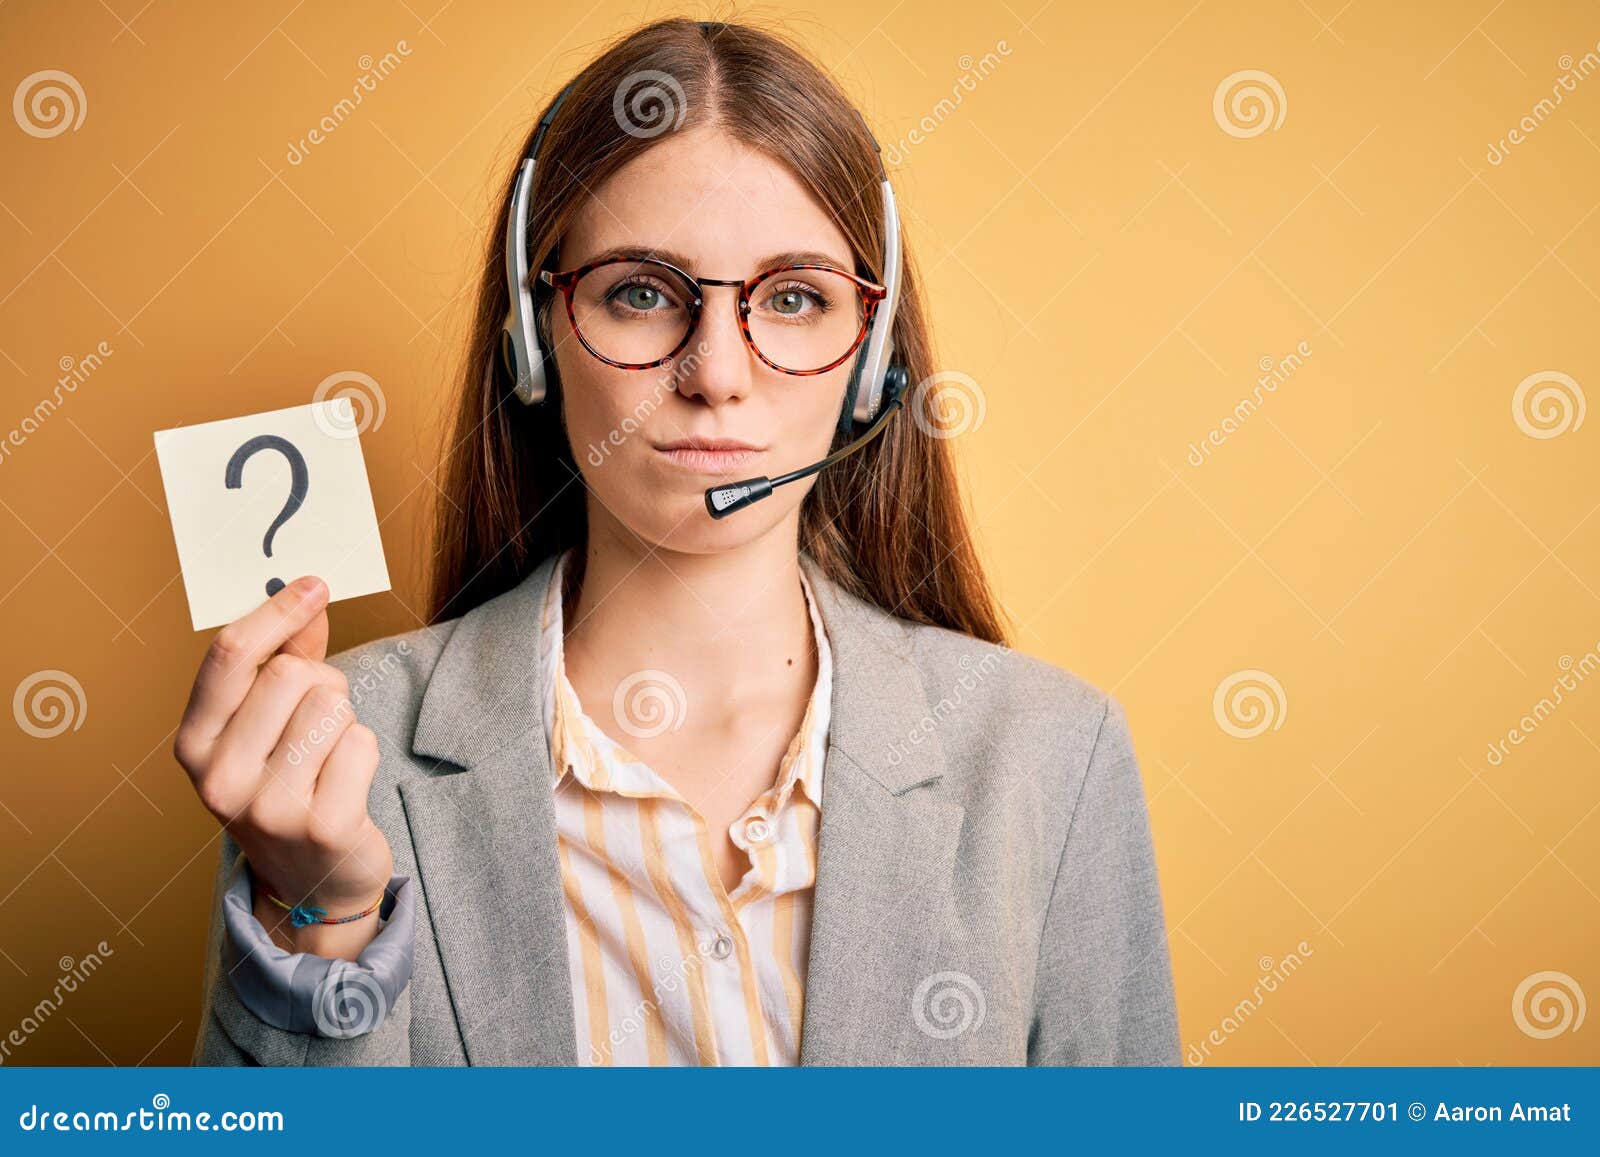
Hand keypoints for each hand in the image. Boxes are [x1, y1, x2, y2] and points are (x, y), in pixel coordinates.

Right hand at [174, 576, 392, 957]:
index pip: (230, 656)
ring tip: (327, 757)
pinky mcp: (322, 826)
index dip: (277, 611)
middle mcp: (219, 779)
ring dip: (343, 721)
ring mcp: (268, 808)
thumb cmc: (288, 785)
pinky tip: (345, 784)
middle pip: (292, 675)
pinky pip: (361, 743)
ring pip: (332, 707)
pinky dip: (364, 752)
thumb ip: (287, 658)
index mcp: (193, 745)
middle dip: (321, 683)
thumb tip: (308, 594)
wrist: (312, 882)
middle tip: (320, 717)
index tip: (315, 584)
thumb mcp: (268, 726)